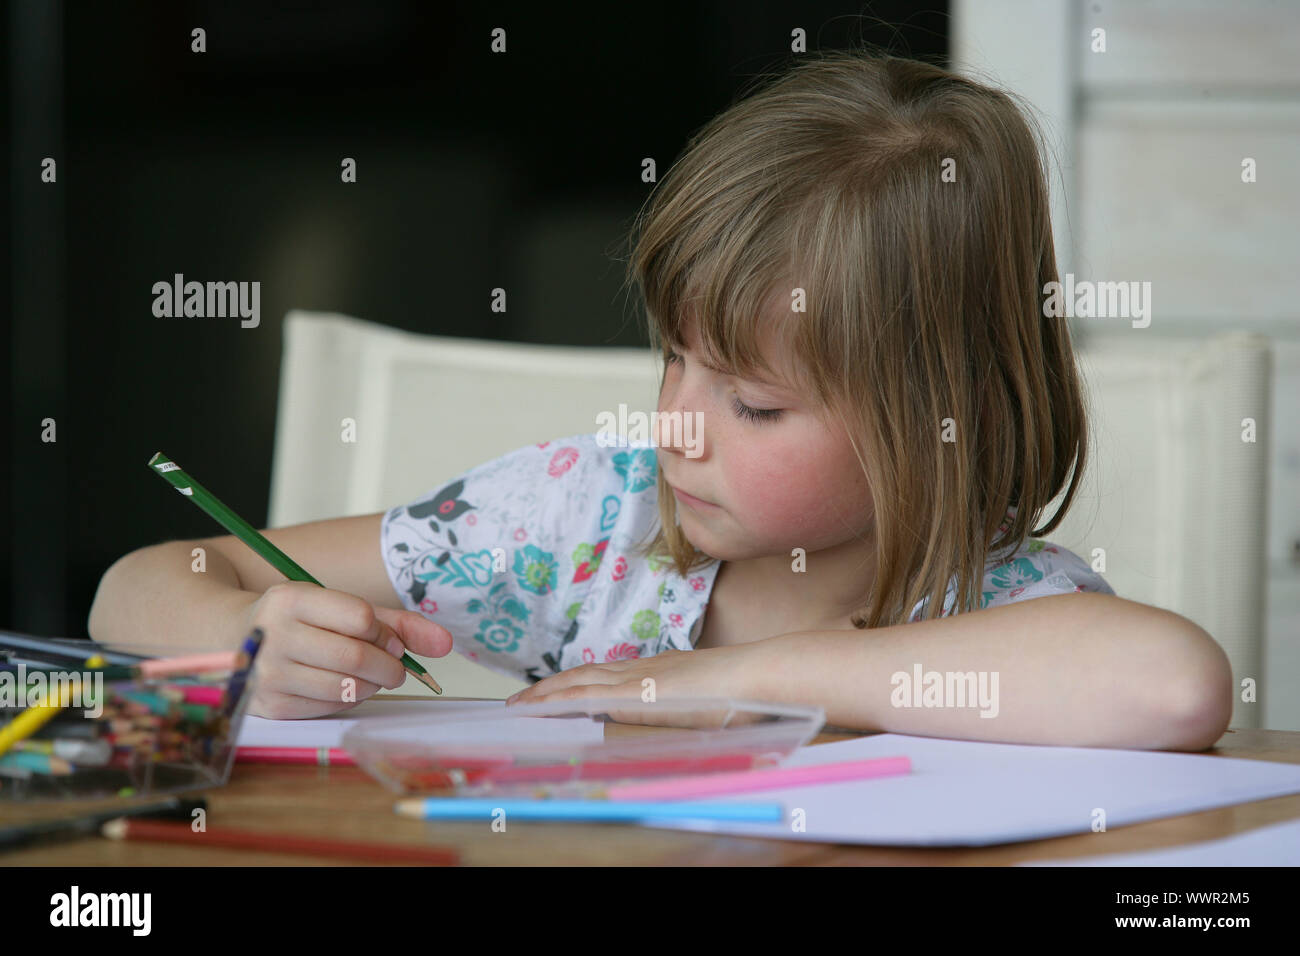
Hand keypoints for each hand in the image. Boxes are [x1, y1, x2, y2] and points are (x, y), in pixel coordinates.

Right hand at [238, 582, 453, 718]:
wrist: (236, 639)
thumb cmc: (304, 622)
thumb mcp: (342, 608)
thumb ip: (398, 622)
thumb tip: (446, 644)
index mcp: (291, 600)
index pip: (361, 617)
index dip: (385, 632)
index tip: (389, 639)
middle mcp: (275, 636)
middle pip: (356, 658)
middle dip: (390, 666)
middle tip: (395, 667)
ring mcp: (269, 674)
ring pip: (347, 687)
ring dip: (373, 684)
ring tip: (371, 675)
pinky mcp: (272, 706)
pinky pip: (331, 707)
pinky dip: (351, 698)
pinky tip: (345, 685)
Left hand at [503, 644, 772, 727]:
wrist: (757, 675)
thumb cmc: (747, 690)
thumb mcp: (713, 698)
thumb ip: (693, 703)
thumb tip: (688, 713)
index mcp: (660, 671)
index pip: (609, 674)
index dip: (579, 681)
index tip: (558, 690)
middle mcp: (643, 669)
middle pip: (586, 674)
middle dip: (552, 686)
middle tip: (522, 699)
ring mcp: (637, 679)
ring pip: (578, 682)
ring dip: (546, 693)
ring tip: (519, 705)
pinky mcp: (635, 694)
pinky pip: (585, 695)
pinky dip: (558, 699)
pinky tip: (540, 708)